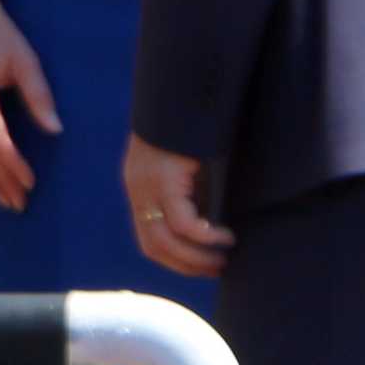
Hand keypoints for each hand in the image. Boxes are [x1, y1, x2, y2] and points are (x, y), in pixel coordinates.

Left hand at [122, 133, 234, 277]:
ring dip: (198, 257)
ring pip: (166, 239)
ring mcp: (147, 183)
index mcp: (139, 188)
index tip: (202, 269)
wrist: (181, 94)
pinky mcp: (164, 177)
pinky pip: (183, 223)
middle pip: (154, 246)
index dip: (174, 261)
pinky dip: (206, 236)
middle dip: (187, 266)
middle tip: (217, 270)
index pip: (147, 240)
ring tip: (225, 258)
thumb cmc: (189, 130)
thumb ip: (191, 195)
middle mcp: (138, 188)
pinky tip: (226, 236)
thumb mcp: (186, 170)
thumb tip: (212, 226)